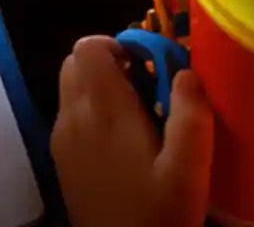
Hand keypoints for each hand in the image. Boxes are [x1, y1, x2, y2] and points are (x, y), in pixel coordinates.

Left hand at [52, 36, 213, 226]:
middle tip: (147, 86)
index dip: (118, 44)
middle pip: (75, 63)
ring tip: (140, 114)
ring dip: (100, 87)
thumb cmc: (159, 216)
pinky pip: (71, 115)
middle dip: (109, 62)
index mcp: (103, 112)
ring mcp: (62, 140)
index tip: (150, 64)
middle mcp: (73, 118)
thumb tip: (186, 70)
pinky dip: (92, 112)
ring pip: (70, 88)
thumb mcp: (189, 171)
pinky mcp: (61, 160)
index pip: (88, 47)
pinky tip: (124, 143)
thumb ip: (192, 115)